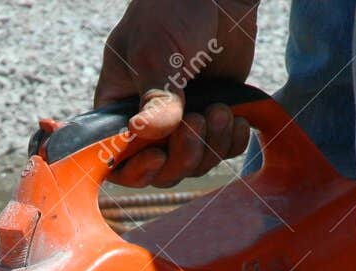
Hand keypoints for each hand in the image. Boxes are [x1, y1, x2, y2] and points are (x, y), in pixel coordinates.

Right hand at [94, 0, 259, 187]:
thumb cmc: (171, 12)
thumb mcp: (154, 52)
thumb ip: (155, 97)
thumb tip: (147, 136)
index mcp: (119, 108)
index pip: (117, 159)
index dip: (134, 170)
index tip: (157, 156)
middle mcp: (148, 123)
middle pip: (161, 170)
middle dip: (182, 154)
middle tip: (197, 120)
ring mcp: (182, 123)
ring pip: (193, 163)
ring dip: (210, 145)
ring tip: (220, 110)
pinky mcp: (214, 119)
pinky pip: (221, 151)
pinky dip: (231, 142)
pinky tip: (238, 118)